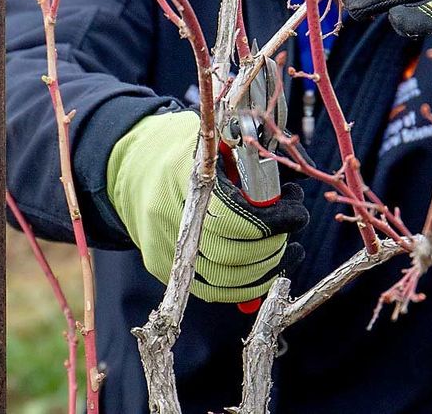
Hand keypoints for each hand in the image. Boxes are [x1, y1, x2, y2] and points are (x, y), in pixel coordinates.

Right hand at [107, 110, 307, 302]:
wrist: (132, 163)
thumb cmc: (184, 148)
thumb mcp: (219, 141)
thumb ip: (255, 160)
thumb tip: (299, 182)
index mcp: (187, 181)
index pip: (238, 218)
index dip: (275, 221)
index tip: (297, 214)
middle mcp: (172, 219)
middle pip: (234, 253)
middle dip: (275, 244)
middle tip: (295, 227)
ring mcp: (165, 247)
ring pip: (225, 279)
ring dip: (266, 268)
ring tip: (290, 249)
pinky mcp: (162, 266)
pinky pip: (210, 290)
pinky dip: (244, 287)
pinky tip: (267, 269)